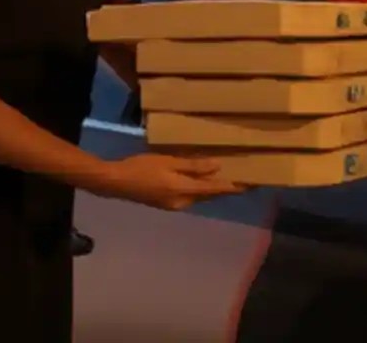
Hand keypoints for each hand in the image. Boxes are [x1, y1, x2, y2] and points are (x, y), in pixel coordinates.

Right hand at [87, 152, 248, 210]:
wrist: (116, 182)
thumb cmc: (141, 167)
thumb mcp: (169, 162)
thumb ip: (192, 166)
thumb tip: (217, 167)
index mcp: (183, 191)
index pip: (214, 190)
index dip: (233, 187)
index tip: (250, 185)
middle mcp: (182, 203)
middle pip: (209, 195)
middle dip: (226, 188)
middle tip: (244, 180)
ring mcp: (174, 205)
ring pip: (200, 196)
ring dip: (213, 189)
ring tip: (228, 178)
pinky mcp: (167, 203)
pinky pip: (190, 196)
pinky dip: (200, 189)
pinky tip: (203, 180)